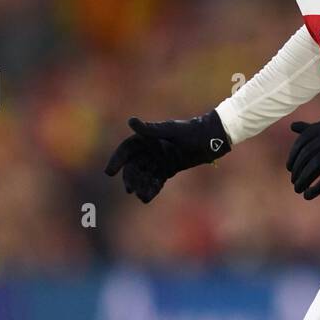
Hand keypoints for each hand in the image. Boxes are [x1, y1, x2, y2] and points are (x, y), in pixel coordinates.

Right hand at [104, 109, 230, 203]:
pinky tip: (147, 198)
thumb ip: (150, 129)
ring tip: (140, 196)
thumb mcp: (170, 130)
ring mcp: (159, 160)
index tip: (109, 172)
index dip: (117, 160)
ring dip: (141, 185)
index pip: (127, 150)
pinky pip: (156, 180)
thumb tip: (130, 121)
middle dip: (130, 177)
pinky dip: (152, 188)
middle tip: (129, 189)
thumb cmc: (191, 131)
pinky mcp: (168, 169)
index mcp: (147, 138)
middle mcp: (151, 149)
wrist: (210, 139)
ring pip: (145, 175)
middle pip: (134, 165)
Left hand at [286, 105, 319, 198]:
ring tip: (299, 190)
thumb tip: (292, 127)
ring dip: (304, 180)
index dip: (293, 156)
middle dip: (297, 171)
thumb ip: (313, 127)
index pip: (302, 141)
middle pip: (306, 155)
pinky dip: (317, 188)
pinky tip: (310, 195)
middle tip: (295, 182)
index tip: (290, 167)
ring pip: (314, 166)